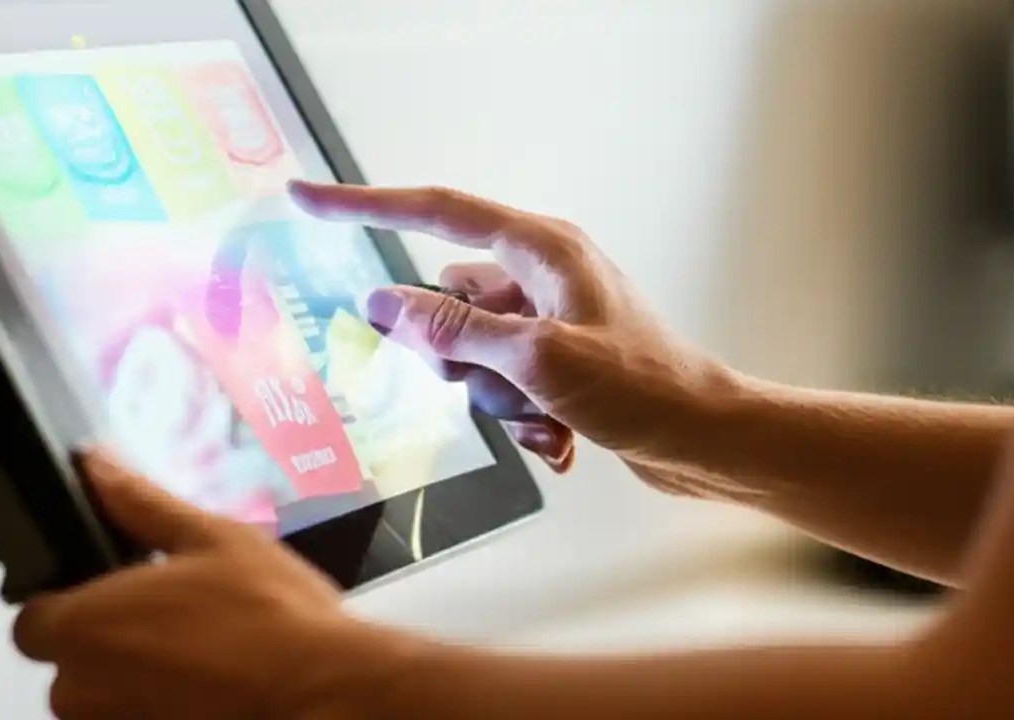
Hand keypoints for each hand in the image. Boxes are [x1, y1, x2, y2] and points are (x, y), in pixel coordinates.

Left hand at [13, 451, 417, 719]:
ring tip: (200, 646)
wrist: (323, 687)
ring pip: (103, 696)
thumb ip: (140, 505)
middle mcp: (84, 689)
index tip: (118, 589)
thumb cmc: (270, 613)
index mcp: (85, 626)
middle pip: (68, 663)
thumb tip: (97, 465)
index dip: (70, 600)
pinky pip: (137, 714)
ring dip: (135, 674)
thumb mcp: (212, 538)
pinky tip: (211, 677)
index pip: (32, 619)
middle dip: (108, 640)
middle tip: (173, 613)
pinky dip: (162, 699)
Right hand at [290, 181, 735, 478]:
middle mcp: (542, 274)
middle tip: (500, 384)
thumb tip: (386, 305)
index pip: (435, 212)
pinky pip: (504, 381)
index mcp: (541, 249)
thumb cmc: (642, 389)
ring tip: (549, 418)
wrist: (705, 439)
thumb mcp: (535, 359)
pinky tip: (561, 437)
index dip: (365, 205)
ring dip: (497, 397)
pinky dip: (521, 415)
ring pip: (473, 353)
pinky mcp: (556, 359)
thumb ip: (455, 330)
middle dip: (458, 356)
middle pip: (449, 301)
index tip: (307, 199)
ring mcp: (549, 318)